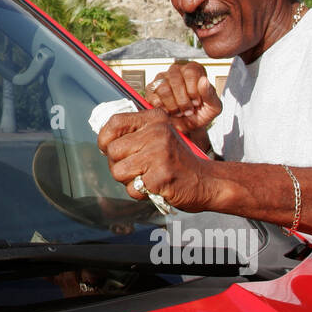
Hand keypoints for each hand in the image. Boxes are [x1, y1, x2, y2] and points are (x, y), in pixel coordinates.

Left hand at [95, 108, 220, 213]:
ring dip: (128, 180)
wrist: (207, 181)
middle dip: (117, 164)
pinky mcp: (161, 176)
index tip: (108, 148)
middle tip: (136, 169)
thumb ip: (135, 134)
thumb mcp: (159, 136)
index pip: (114, 123)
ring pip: (118, 171)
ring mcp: (159, 153)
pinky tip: (155, 186)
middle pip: (112, 150)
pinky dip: (140, 193)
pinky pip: (132, 189)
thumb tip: (103, 141)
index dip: (104, 138)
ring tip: (146, 177)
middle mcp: (157, 132)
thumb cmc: (177, 161)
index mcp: (155, 119)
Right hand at [144, 62, 220, 137]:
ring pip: (163, 88)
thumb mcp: (213, 107)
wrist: (188, 127)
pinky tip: (169, 111)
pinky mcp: (151, 90)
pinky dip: (163, 108)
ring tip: (179, 111)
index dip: (193, 90)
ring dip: (173, 106)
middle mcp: (176, 71)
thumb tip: (204, 81)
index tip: (197, 101)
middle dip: (183, 101)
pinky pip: (154, 97)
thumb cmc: (200, 114)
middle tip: (188, 110)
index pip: (190, 71)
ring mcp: (162, 79)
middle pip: (176, 80)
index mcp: (193, 70)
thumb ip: (210, 94)